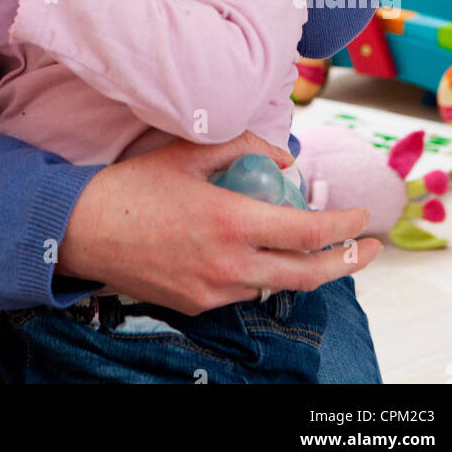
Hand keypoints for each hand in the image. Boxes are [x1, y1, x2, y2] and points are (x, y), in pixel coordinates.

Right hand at [56, 132, 382, 313]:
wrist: (83, 230)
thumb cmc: (134, 186)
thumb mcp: (189, 151)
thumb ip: (244, 146)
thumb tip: (285, 156)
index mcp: (232, 222)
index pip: (308, 232)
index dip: (344, 226)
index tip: (362, 216)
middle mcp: (229, 265)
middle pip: (308, 274)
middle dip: (348, 262)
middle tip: (369, 249)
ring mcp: (213, 291)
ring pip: (275, 284)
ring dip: (301, 267)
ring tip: (313, 245)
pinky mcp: (197, 305)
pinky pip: (243, 291)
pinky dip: (260, 273)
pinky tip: (258, 254)